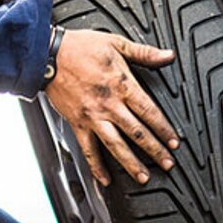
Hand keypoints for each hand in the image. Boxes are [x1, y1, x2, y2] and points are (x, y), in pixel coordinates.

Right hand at [45, 29, 179, 186]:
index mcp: (122, 85)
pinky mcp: (77, 123)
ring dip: (131, 164)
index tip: (174, 142)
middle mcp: (109, 105)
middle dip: (155, 150)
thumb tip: (168, 55)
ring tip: (143, 177)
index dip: (164, 129)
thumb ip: (145, 53)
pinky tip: (105, 179)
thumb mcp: (117, 43)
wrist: (47, 55)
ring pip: (116, 145)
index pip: (149, 112)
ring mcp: (93, 117)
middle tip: (167, 164)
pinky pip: (88, 149)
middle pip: (137, 133)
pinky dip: (96, 166)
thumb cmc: (79, 47)